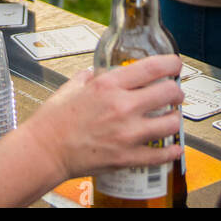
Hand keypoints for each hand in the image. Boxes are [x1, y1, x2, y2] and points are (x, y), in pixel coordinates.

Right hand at [23, 54, 182, 180]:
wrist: (45, 150)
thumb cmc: (54, 119)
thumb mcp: (73, 86)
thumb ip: (92, 76)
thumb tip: (101, 72)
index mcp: (109, 85)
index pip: (153, 67)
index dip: (172, 64)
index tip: (175, 65)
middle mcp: (122, 106)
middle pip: (168, 93)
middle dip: (176, 92)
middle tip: (174, 94)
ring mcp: (127, 133)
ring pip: (170, 123)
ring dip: (173, 120)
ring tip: (170, 119)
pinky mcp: (126, 157)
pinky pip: (159, 155)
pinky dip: (171, 152)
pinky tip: (175, 148)